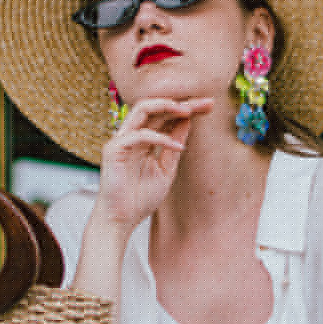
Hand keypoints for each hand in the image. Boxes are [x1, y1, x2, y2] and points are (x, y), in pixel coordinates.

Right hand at [96, 95, 211, 235]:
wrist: (120, 221)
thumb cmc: (139, 199)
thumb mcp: (166, 170)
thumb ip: (173, 147)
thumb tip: (187, 123)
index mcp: (142, 139)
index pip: (165, 116)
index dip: (187, 109)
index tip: (209, 106)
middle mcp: (130, 135)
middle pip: (156, 107)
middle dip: (182, 103)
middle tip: (205, 102)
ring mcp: (120, 140)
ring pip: (142, 108)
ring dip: (166, 106)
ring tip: (188, 111)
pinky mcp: (113, 149)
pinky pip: (139, 135)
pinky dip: (161, 138)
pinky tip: (178, 147)